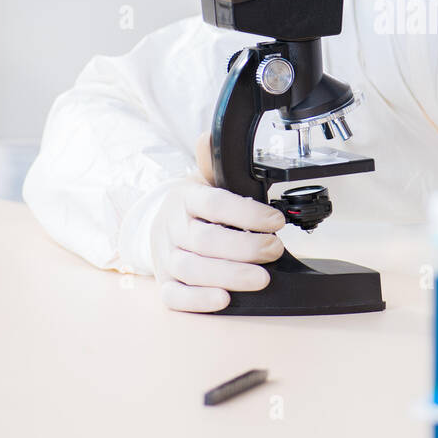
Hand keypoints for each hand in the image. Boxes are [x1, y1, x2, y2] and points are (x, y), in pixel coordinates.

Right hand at [149, 133, 285, 311]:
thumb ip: (212, 162)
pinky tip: (224, 300)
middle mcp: (172, 227)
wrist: (162, 226)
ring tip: (261, 278)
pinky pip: (175, 296)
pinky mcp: (165, 283)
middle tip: (274, 249)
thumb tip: (210, 136)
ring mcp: (166, 257)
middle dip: (244, 247)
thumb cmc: (195, 207)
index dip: (246, 213)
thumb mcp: (205, 180)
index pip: (214, 203)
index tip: (275, 220)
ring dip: (229, 275)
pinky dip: (198, 301)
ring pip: (192, 269)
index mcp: (185, 197)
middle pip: (205, 240)